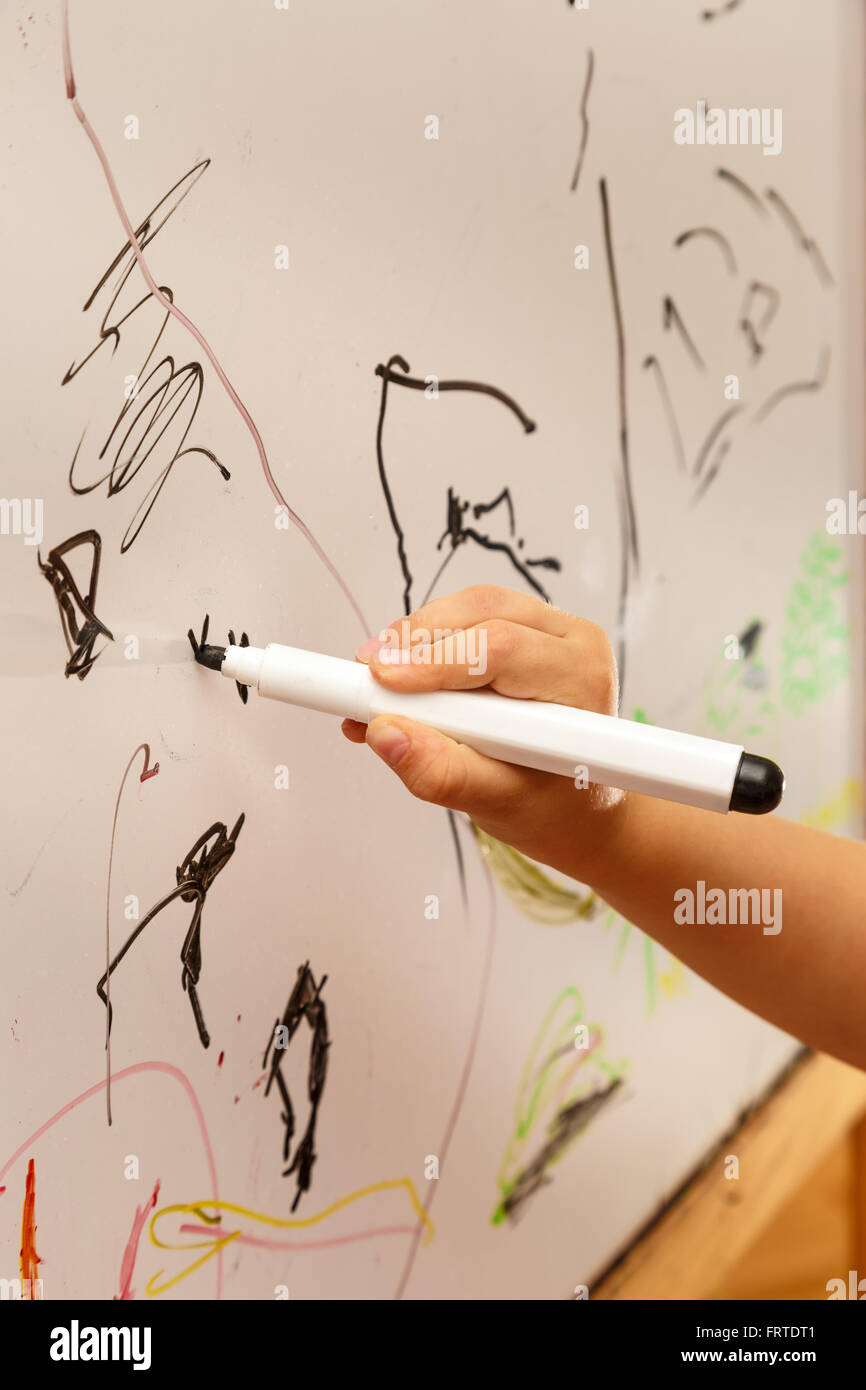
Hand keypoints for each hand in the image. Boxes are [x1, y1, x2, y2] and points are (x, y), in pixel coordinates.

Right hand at [341, 585, 627, 888]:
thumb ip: (441, 772)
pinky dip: (422, 644)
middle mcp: (574, 642)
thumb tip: (384, 733)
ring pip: (469, 607)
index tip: (379, 680)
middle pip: (483, 612)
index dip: (433, 660)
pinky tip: (394, 680)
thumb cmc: (550, 806)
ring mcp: (552, 628)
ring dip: (413, 639)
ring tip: (374, 683)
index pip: (501, 649)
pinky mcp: (525, 627)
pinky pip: (466, 617)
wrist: (575, 807)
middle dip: (413, 641)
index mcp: (581, 681)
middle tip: (364, 676)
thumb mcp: (497, 803)